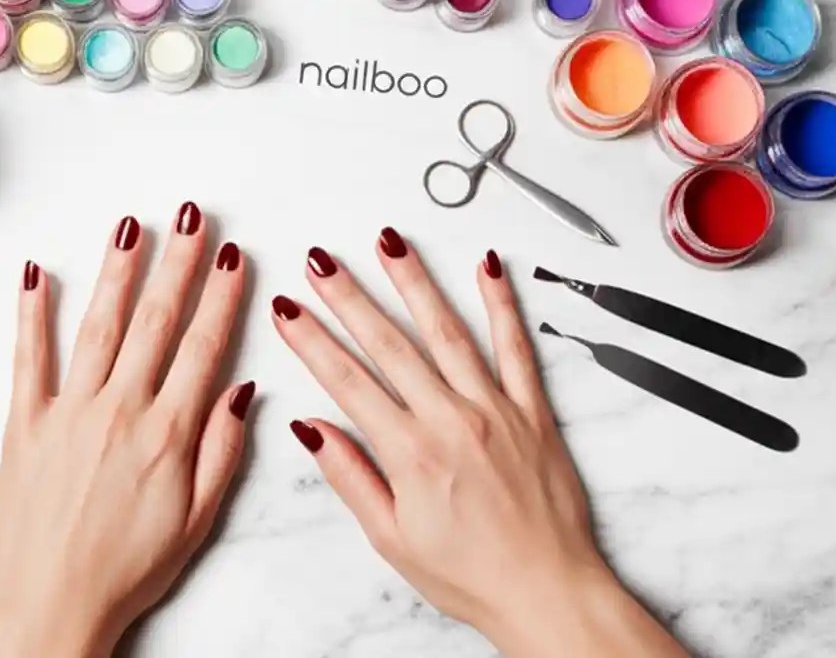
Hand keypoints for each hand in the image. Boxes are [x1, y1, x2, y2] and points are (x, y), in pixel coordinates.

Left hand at [0, 203, 252, 657]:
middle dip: (178, 263)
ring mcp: (68, 412)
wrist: (52, 603)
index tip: (232, 256)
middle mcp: (120, 410)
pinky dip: (31, 312)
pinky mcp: (25, 422)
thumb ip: (223, 450)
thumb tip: (242, 389)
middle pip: (156, 321)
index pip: (203, 346)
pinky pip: (28, 356)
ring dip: (118, 271)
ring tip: (133, 227)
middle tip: (192, 216)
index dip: (221, 296)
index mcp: (168, 434)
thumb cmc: (127, 569)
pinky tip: (37, 273)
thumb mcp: (199, 519)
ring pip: (99, 325)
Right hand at [275, 230, 686, 657]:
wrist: (548, 593)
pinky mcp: (533, 410)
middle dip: (348, 295)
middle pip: (388, 344)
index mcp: (410, 453)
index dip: (311, 340)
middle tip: (320, 260)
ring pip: (447, 331)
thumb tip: (311, 427)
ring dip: (413, 282)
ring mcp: (495, 409)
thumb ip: (350, 476)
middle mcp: (451, 420)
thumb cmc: (472, 576)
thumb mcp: (390, 538)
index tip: (288, 310)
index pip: (347, 380)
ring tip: (388, 242)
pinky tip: (489, 267)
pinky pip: (516, 346)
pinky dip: (502, 303)